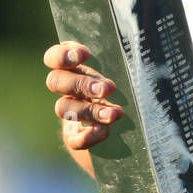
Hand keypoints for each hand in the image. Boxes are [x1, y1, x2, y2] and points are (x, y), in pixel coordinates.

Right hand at [44, 40, 123, 159]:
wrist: (124, 127)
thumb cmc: (125, 87)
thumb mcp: (122, 71)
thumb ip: (124, 62)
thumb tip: (139, 54)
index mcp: (75, 68)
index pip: (53, 57)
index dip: (62, 55)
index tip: (85, 55)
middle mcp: (68, 89)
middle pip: (55, 81)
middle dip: (81, 83)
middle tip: (107, 89)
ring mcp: (69, 114)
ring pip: (64, 109)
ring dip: (89, 110)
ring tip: (115, 113)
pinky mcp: (75, 137)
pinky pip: (74, 139)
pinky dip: (88, 135)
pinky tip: (104, 130)